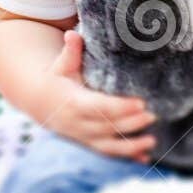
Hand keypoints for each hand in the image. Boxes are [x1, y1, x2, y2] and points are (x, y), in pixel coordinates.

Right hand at [33, 30, 156, 162]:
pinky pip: (107, 153)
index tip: (140, 102)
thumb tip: (73, 34)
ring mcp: (81, 137)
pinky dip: (125, 157)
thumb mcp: (61, 64)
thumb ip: (71, 51)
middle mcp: (76, 123)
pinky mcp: (87, 144)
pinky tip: (144, 159)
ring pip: (107, 145)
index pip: (97, 107)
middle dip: (130, 123)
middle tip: (153, 115)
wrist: (40, 101)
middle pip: (106, 126)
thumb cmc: (57, 78)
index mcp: (72, 102)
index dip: (119, 107)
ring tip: (152, 141)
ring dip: (130, 146)